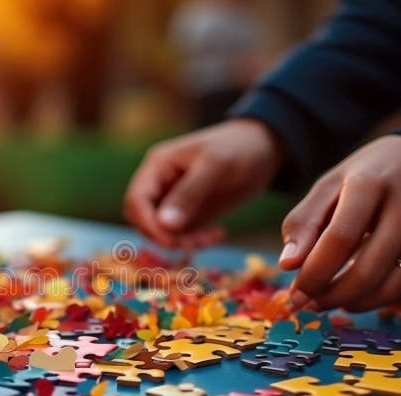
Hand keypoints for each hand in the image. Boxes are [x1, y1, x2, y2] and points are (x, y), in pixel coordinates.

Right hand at [123, 118, 284, 247]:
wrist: (263, 147)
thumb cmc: (239, 148)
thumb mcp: (215, 166)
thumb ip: (189, 194)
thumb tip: (164, 225)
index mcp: (158, 166)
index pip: (136, 200)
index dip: (148, 224)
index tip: (170, 240)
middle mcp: (160, 184)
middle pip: (143, 219)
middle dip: (164, 235)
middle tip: (194, 242)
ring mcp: (173, 200)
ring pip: (161, 231)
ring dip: (181, 241)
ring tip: (211, 238)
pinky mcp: (188, 212)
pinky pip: (180, 234)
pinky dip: (195, 240)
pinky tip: (218, 234)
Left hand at [280, 135, 400, 311]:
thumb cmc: (365, 176)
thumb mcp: (328, 186)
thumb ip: (304, 223)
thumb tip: (287, 265)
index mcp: (370, 184)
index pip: (340, 239)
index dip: (315, 273)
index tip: (294, 293)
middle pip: (368, 269)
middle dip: (332, 295)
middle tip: (308, 303)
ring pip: (392, 285)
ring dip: (354, 303)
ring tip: (328, 301)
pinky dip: (380, 300)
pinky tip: (356, 296)